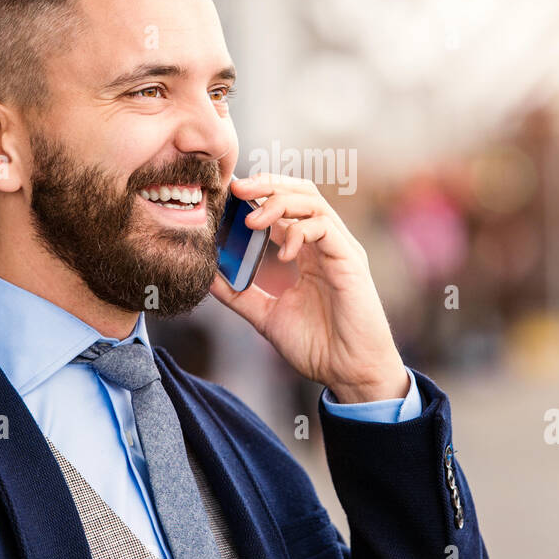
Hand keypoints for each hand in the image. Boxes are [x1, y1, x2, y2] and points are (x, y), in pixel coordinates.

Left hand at [208, 173, 408, 402]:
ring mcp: (341, 250)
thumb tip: (207, 274)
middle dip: (268, 184)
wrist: (349, 374)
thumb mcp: (266, 316)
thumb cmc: (317, 347)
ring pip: (313, 202)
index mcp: (309, 253)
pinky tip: (284, 254)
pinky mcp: (351, 261)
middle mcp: (327, 244)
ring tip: (252, 221)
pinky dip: (300, 232)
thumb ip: (239, 294)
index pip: (285, 208)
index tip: (227, 196)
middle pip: (301, 193)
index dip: (258, 195)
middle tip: (237, 190)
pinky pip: (326, 228)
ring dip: (279, 203)